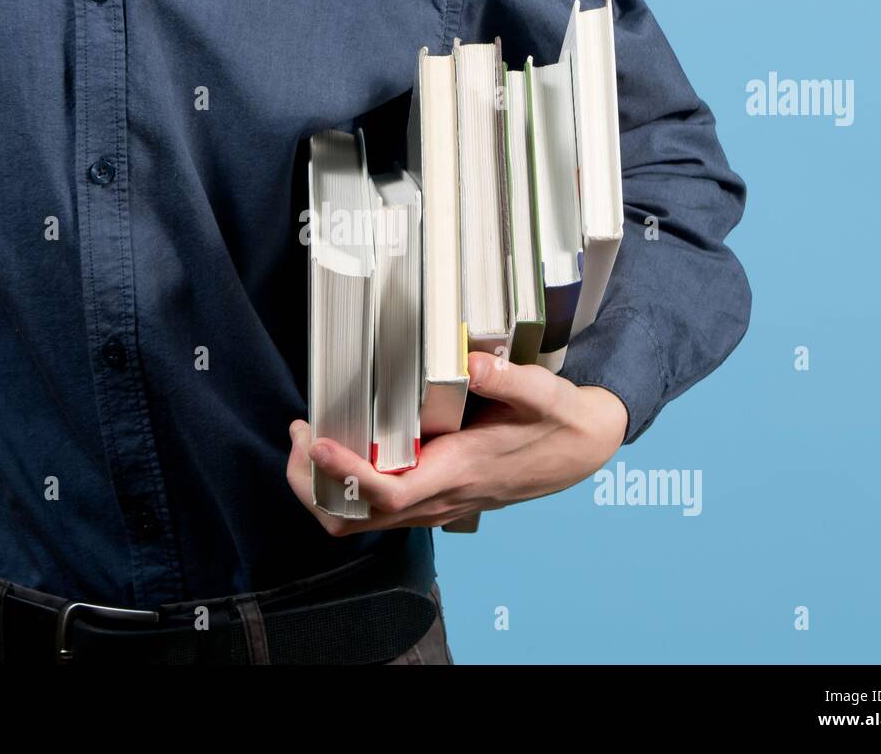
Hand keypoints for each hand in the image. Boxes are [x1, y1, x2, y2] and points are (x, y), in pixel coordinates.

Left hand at [287, 351, 628, 534]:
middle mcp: (440, 498)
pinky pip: (374, 510)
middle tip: (300, 434)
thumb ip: (509, 379)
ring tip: (307, 440)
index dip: (346, 472)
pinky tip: (340, 447)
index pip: (390, 492)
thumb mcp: (544, 394)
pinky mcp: (431, 499)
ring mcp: (433, 505)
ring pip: (360, 520)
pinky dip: (343, 488)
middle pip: (356, 518)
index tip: (316, 440)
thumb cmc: (558, 423)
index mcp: (460, 472)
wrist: (580, 451)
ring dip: (322, 488)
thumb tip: (472, 361)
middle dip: (313, 485)